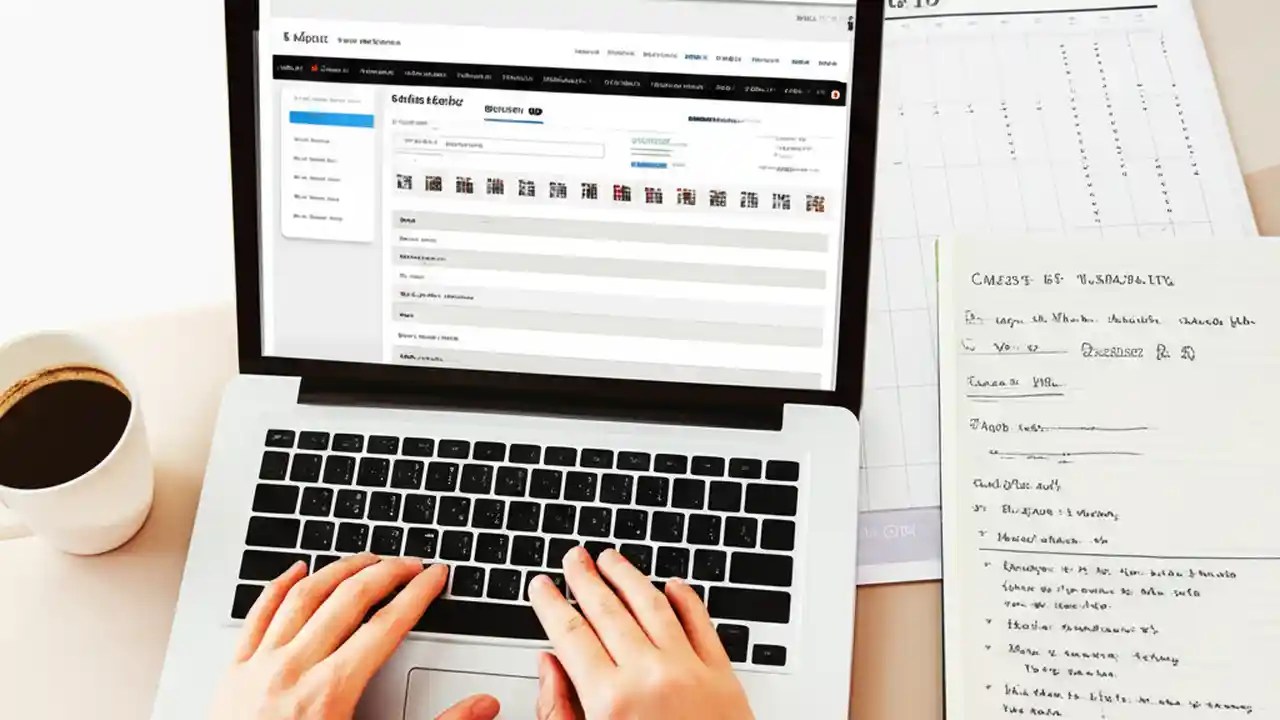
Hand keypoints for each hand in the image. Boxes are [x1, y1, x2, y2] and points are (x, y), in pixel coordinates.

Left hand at [212, 554, 499, 719]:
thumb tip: (480, 707)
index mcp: (332, 692)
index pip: (387, 625)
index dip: (418, 594)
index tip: (435, 576)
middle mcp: (294, 670)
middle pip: (348, 600)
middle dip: (386, 572)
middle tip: (410, 563)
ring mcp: (260, 668)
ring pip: (304, 596)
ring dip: (340, 569)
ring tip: (367, 558)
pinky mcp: (233, 674)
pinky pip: (258, 615)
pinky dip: (280, 585)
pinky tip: (297, 569)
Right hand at [529, 548, 753, 719]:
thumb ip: (561, 711)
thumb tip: (549, 665)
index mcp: (610, 701)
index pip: (570, 633)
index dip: (551, 603)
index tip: (541, 586)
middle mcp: (649, 676)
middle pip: (608, 610)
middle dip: (585, 578)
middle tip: (573, 557)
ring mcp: (690, 671)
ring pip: (653, 604)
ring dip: (629, 576)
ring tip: (612, 559)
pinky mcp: (723, 676)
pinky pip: (701, 623)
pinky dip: (685, 599)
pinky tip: (672, 586)